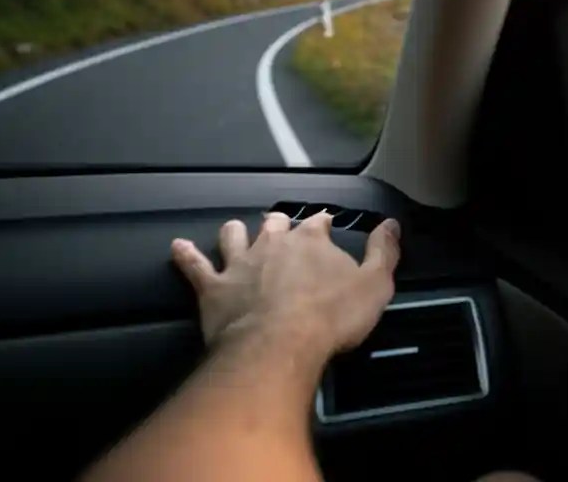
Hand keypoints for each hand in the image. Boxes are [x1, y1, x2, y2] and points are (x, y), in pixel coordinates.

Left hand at [170, 212, 400, 359]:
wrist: (279, 345)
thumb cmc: (332, 318)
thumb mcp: (375, 286)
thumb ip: (384, 253)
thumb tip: (391, 223)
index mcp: (312, 242)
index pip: (318, 223)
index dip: (323, 223)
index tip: (326, 223)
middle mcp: (273, 244)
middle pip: (274, 224)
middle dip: (278, 223)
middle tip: (280, 225)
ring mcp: (239, 263)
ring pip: (233, 236)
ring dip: (235, 232)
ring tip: (235, 230)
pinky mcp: (213, 287)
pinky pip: (194, 266)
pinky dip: (185, 256)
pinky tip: (176, 247)